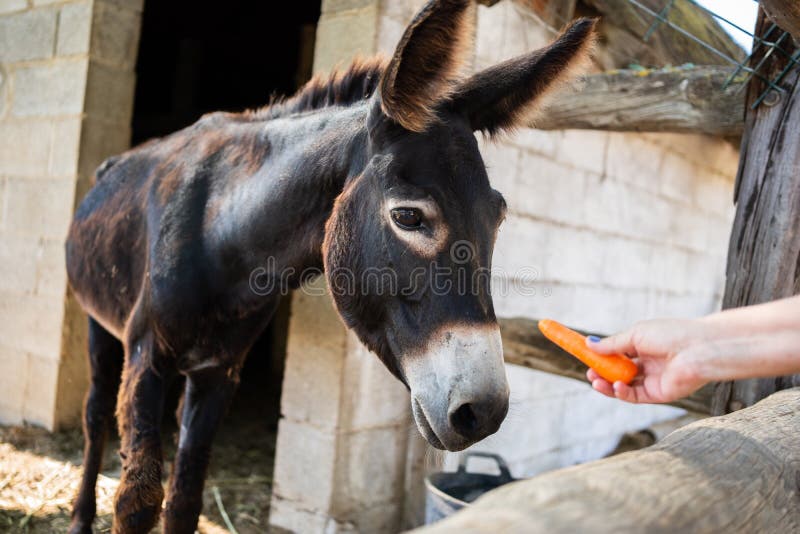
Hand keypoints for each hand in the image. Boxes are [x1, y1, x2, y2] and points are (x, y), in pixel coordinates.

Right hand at [585, 319, 713, 403]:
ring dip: (607, 385)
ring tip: (595, 380)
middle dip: (601, 374)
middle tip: (589, 373)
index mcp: (643, 347)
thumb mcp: (635, 335)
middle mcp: (647, 365)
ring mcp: (652, 380)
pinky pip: (635, 396)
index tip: (586, 358)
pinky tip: (615, 385)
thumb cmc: (671, 335)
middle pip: (618, 373)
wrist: (699, 348)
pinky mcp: (658, 394)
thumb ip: (612, 344)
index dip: (601, 358)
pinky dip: (622, 393)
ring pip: (624, 387)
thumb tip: (589, 344)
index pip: (617, 356)